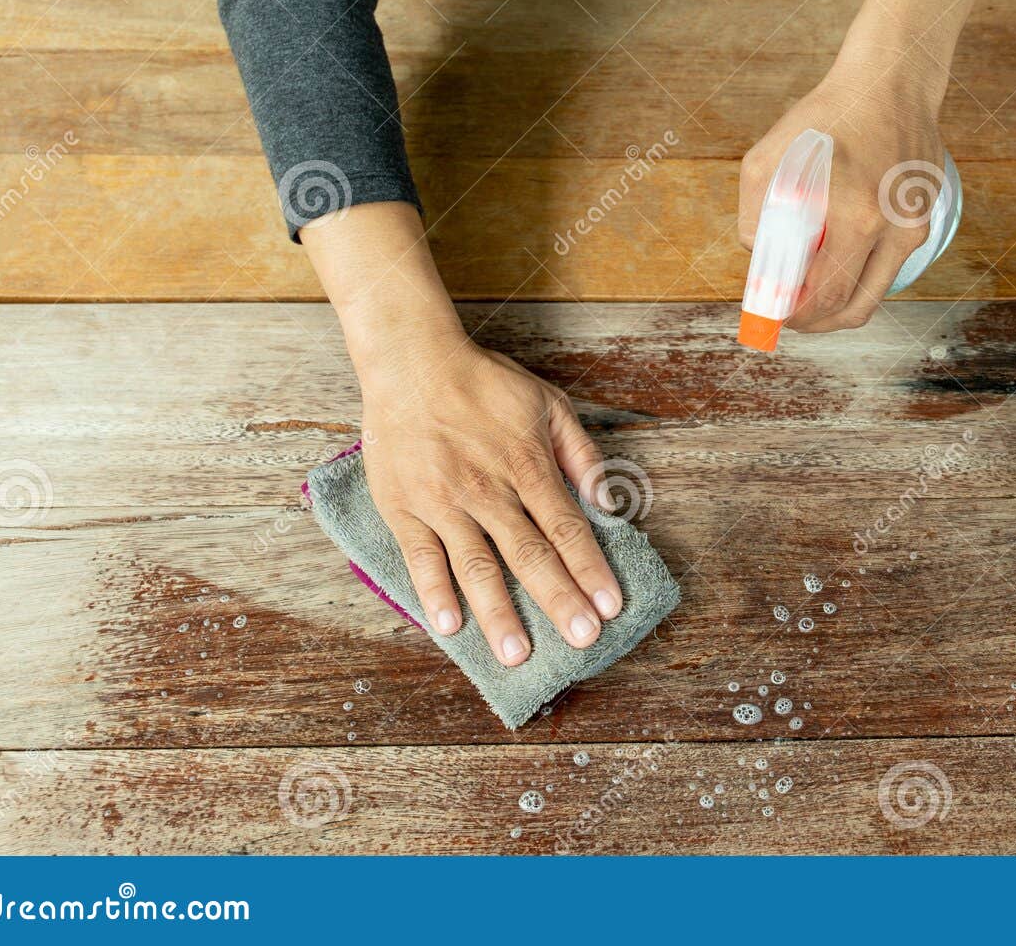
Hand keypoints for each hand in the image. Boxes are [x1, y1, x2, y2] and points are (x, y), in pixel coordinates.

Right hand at [296, 201, 621, 667]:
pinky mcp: (404, 508)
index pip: (567, 527)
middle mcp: (488, 490)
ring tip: (518, 654)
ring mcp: (444, 502)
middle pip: (529, 554)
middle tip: (582, 639)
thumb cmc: (485, 383)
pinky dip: (434, 593)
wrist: (412, 361)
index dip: (591, 568)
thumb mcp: (549, 404)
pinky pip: (421, 558)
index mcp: (527, 465)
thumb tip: (608, 502)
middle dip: (559, 600)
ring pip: (476, 566)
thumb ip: (581, 454)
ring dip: (499, 613)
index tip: (611, 604)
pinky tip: (450, 627)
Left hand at [739, 72, 944, 331]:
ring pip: (875, 295)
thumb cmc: (827, 116)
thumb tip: (761, 259)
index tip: (775, 314)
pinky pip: (888, 266)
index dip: (794, 315)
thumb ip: (754, 214)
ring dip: (840, 306)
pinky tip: (837, 256)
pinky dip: (860, 273)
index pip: (824, 295)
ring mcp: (914, 227)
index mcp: (857, 216)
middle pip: (853, 308)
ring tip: (812, 296)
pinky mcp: (925, 220)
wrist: (891, 82)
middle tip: (791, 315)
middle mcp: (894, 230)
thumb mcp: (768, 157)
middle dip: (816, 320)